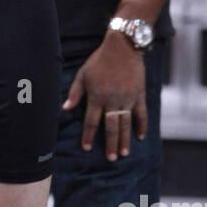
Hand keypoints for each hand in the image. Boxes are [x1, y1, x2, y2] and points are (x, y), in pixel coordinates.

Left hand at [62, 34, 147, 160]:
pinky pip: (141, 114)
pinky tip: (140, 136)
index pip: (91, 122)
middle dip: (109, 144)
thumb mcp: (83, 75)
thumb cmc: (99, 61)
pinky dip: (141, 125)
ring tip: (123, 153)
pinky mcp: (139, 95)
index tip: (87, 148)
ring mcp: (127, 99)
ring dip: (124, 140)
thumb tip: (65, 109)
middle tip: (110, 158)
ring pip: (125, 124)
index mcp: (96, 97)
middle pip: (110, 127)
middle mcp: (112, 101)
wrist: (123, 47)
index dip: (88, 136)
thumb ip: (75, 93)